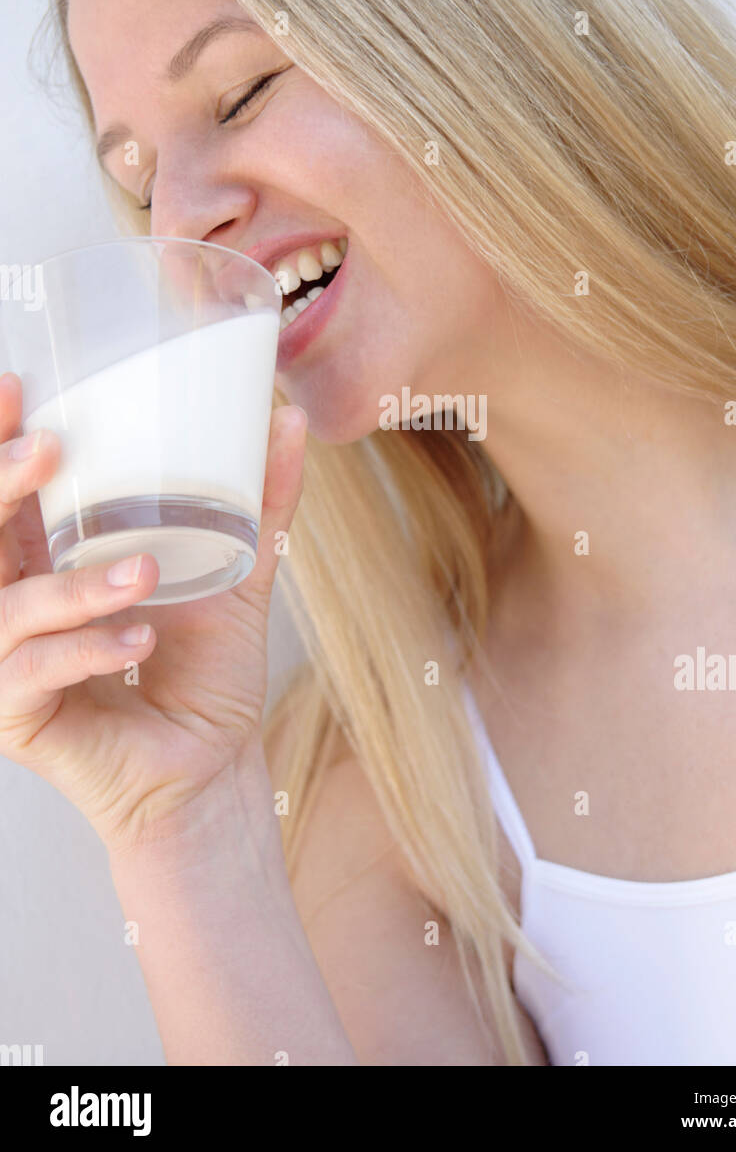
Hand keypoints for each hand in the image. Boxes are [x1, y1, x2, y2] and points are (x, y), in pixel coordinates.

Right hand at [0, 370, 305, 852]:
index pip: (8, 493)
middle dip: (0, 484)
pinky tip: (138, 641)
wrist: (211, 765)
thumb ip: (260, 504)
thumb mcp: (236, 574)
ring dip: (69, 587)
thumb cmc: (206, 671)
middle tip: (50, 449)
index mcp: (50, 559)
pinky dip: (84, 651)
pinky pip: (30, 674)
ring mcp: (8, 662)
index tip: (16, 386)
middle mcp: (15, 603)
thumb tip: (291, 419)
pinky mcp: (17, 716)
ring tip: (144, 575)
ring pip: (4, 607)